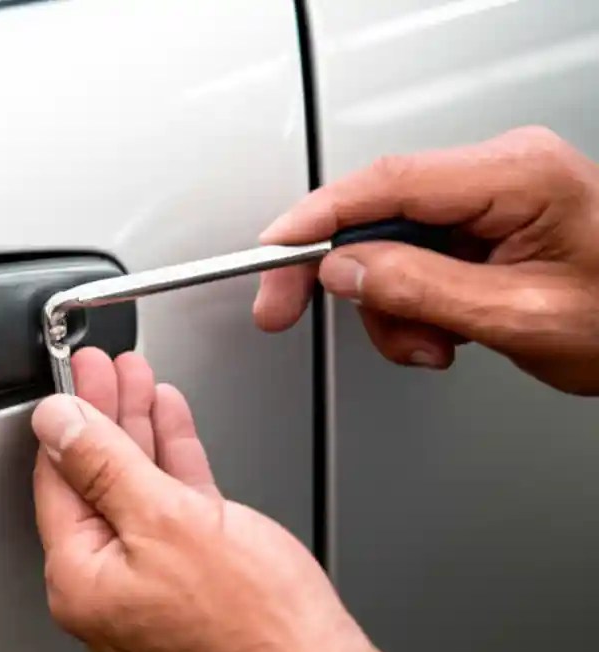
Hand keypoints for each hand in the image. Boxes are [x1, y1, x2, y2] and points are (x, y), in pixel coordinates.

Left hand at [31, 348, 440, 651]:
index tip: (78, 375)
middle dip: (105, 414)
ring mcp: (147, 591)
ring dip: (139, 432)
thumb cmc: (254, 629)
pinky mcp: (189, 589)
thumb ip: (104, 464)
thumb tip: (56, 423)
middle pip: (96, 481)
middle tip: (106, 367)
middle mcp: (105, 591)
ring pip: (136, 492)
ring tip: (140, 381)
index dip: (69, 417)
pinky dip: (172, 467)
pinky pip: (170, 514)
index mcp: (80, 580)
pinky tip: (172, 428)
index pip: (57, 480)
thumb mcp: (165, 521)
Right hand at [254, 125, 598, 394]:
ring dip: (391, 303)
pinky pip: (419, 250)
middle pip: (378, 210)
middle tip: (286, 310)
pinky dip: (414, 299)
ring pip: (391, 240)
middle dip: (343, 275)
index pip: (388, 182)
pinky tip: (444, 330)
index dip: (315, 217)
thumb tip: (343, 269)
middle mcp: (502, 169)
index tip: (271, 251)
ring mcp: (495, 191)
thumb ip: (421, 290)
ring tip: (429, 345)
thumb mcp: (518, 318)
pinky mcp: (489, 216)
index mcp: (518, 175)